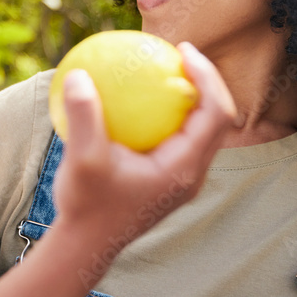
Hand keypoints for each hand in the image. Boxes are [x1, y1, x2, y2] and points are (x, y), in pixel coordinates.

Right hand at [50, 42, 239, 278]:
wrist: (86, 245)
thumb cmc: (86, 206)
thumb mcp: (80, 158)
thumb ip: (83, 116)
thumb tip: (78, 73)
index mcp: (183, 168)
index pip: (215, 114)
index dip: (208, 77)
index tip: (184, 51)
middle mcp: (190, 173)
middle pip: (217, 118)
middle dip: (206, 81)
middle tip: (180, 53)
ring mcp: (181, 178)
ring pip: (201, 129)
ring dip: (192, 97)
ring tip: (167, 69)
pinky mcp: (167, 178)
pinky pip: (178, 137)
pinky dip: (168, 114)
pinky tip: (140, 98)